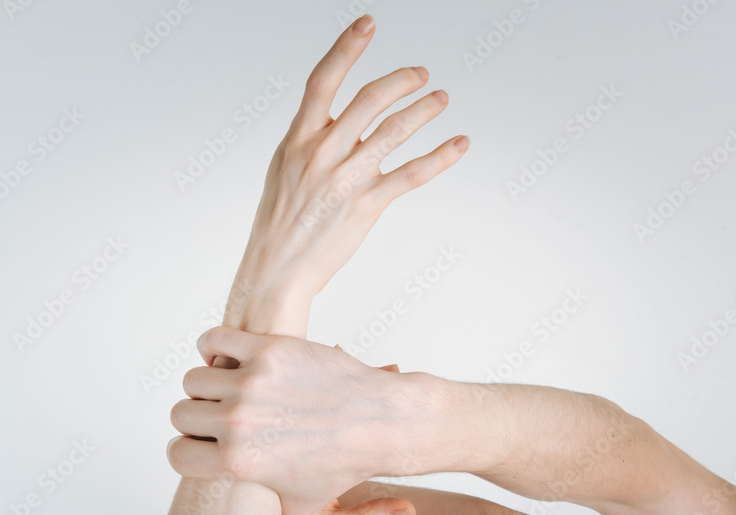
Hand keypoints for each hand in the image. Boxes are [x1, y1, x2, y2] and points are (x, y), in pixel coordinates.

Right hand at [167, 327, 432, 514]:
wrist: (378, 421)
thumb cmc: (342, 465)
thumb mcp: (301, 504)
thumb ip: (263, 506)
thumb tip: (243, 503)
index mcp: (238, 462)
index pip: (176, 454)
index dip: (187, 450)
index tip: (202, 443)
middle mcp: (238, 422)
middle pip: (181, 412)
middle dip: (196, 416)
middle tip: (217, 414)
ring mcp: (251, 383)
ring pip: (195, 377)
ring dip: (206, 383)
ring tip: (227, 388)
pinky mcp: (267, 350)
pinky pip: (215, 339)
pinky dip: (213, 346)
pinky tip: (228, 357)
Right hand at [226, 14, 469, 334]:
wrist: (277, 269)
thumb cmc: (278, 222)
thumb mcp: (283, 169)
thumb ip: (310, 139)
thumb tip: (336, 116)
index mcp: (298, 139)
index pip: (323, 80)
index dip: (347, 47)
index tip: (368, 24)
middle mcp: (323, 153)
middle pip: (370, 99)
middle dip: (402, 80)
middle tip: (420, 74)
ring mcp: (347, 178)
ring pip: (396, 130)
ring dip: (425, 109)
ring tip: (440, 98)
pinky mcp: (368, 205)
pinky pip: (412, 174)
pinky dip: (441, 156)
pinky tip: (458, 144)